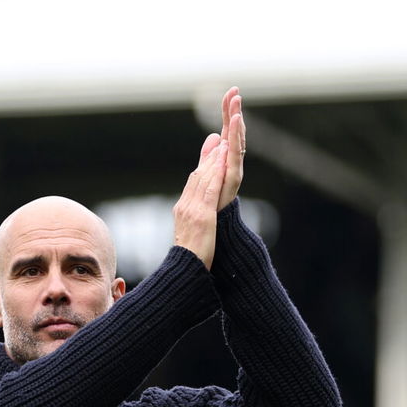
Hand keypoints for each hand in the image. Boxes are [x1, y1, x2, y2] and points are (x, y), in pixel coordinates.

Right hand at [174, 132, 228, 268]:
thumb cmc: (190, 259)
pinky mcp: (203, 215)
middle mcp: (185, 206)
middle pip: (197, 176)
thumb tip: (198, 215)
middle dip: (208, 156)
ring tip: (222, 142)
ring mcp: (193, 209)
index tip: (210, 150)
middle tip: (217, 136)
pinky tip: (223, 161)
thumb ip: (196, 223)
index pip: (193, 182)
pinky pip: (210, 189)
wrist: (186, 271)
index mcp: (183, 210)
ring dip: (213, 159)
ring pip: (203, 178)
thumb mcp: (191, 236)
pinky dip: (216, 172)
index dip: (203, 165)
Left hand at [218, 86, 245, 209]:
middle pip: (234, 130)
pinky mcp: (233, 178)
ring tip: (236, 106)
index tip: (230, 91)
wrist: (216, 221)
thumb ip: (209, 154)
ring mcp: (234, 168)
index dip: (227, 110)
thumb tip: (213, 137)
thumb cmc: (213, 198)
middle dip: (234, 111)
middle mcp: (232, 159)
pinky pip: (234, 157)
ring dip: (236, 123)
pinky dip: (234, 142)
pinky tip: (234, 128)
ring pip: (236, 141)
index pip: (226, 128)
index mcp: (225, 155)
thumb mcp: (208, 171)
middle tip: (235, 92)